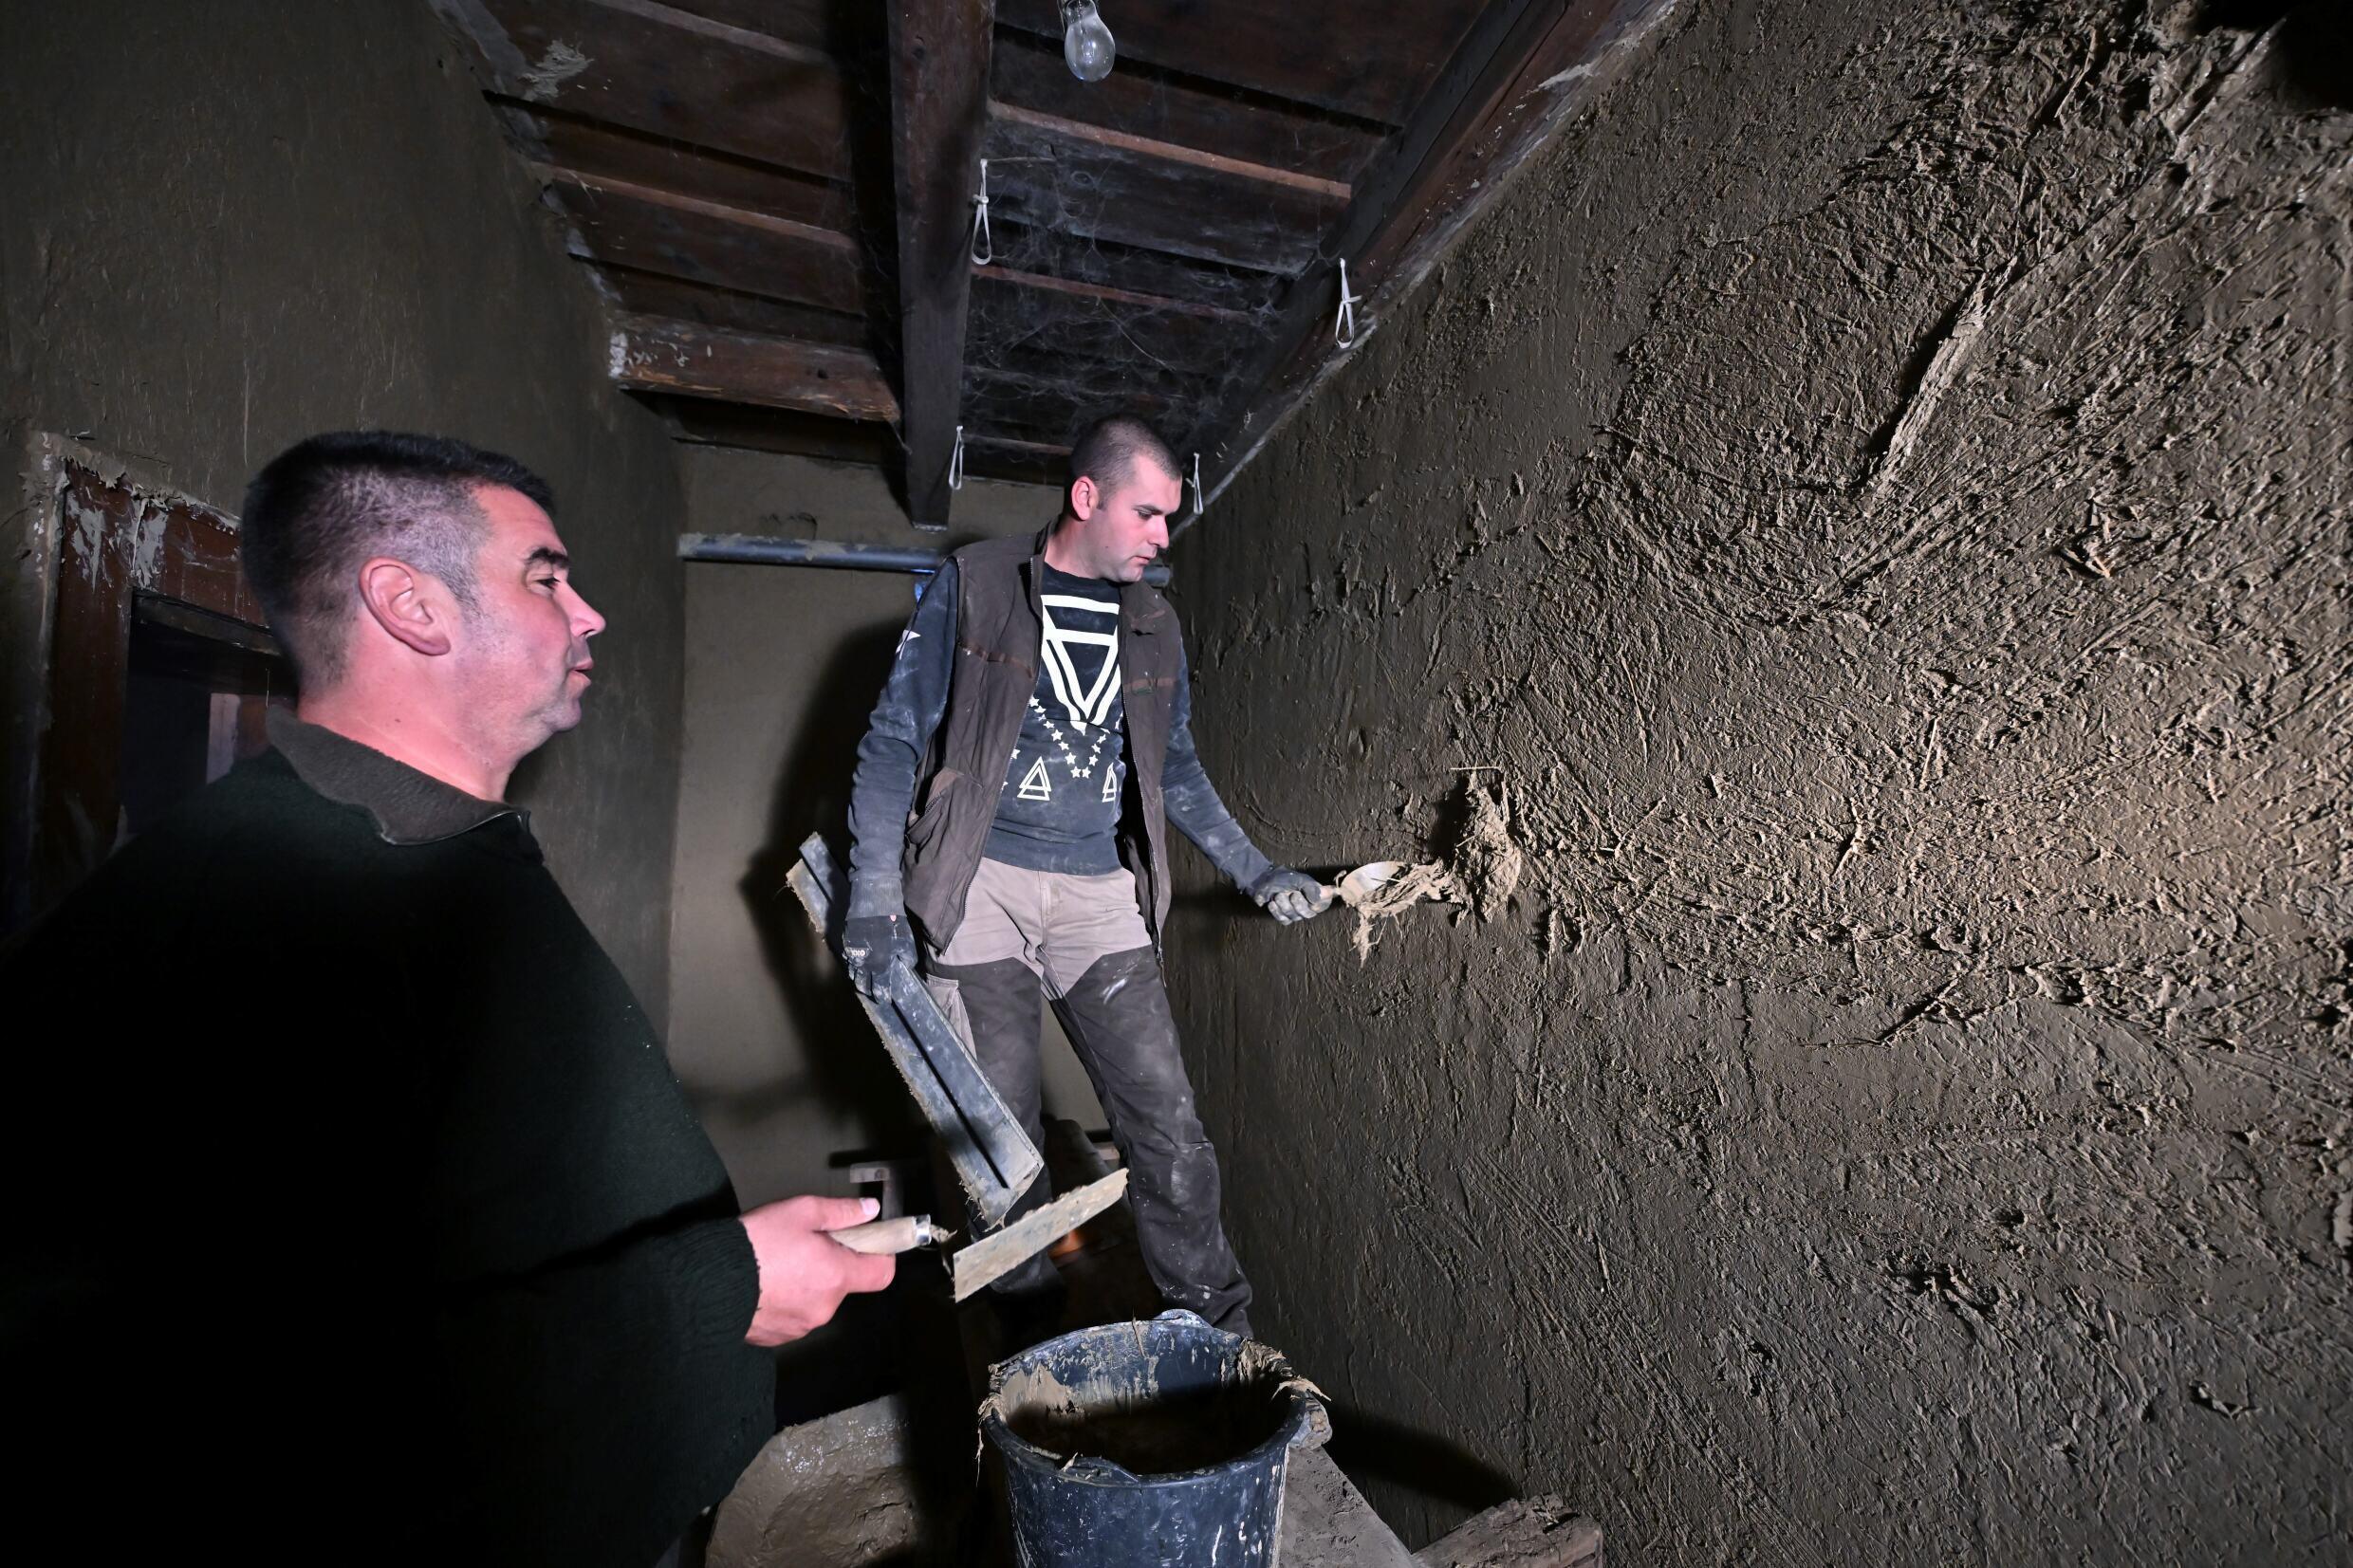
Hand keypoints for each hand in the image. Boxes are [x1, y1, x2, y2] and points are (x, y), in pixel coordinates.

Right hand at [740, 1195, 896, 1345]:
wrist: (708, 1281)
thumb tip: (870, 1211)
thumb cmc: (756, 1243)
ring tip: (776, 1264)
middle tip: (803, 1245)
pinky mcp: (778, 1338)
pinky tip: (764, 1285)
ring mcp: (801, 1326)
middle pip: (843, 1284)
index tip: (867, 1241)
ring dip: (806, 1284)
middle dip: (830, 1264)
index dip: (880, 1254)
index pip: (882, 1273)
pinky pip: (793, 1316)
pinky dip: (786, 1301)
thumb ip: (841, 1212)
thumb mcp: (800, 1211)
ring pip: (816, 1300)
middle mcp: (824, 1307)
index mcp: (836, 1276)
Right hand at [840, 912, 915, 997]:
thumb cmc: (892, 924)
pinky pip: (848, 960)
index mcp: (880, 965)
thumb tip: (907, 966)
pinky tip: (855, 965)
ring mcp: (853, 953)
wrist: (872, 904)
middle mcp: (864, 963)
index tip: (884, 1001)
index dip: (882, 995)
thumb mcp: (906, 942)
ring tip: (861, 982)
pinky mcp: (846, 943)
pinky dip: (851, 965)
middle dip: (867, 990)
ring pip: (853, 973)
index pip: (880, 987)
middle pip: (862, 983)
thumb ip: (908, 957)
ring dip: (857, 980)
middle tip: (871, 992)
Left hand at [1251, 866, 1331, 924]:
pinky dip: (1277, 911)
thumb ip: (1311, 888)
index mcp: (1316, 895)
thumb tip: (1319, 900)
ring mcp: (1296, 914)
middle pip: (1308, 913)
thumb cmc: (1285, 878)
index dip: (1319, 904)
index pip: (1324, 904)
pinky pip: (1284, 919)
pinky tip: (1272, 903)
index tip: (1312, 900)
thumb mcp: (1300, 879)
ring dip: (1285, 904)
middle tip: (1293, 894)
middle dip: (1299, 904)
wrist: (1266, 880)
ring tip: (1279, 894)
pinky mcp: (1285, 918)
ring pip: (1294, 916)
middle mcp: (1308, 906)